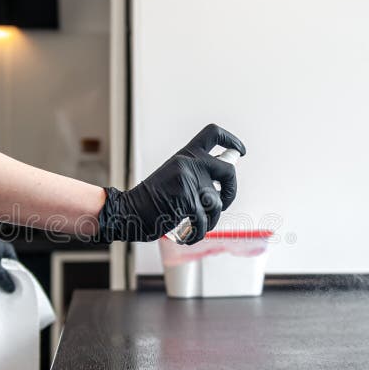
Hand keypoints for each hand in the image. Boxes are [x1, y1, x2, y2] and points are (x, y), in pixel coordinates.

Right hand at [97, 124, 245, 243]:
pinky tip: (188, 235)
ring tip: (197, 225)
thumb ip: (196, 174)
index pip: (212, 134)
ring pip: (217, 203)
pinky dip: (198, 233)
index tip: (239, 151)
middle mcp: (189, 163)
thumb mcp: (174, 176)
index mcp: (186, 154)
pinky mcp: (186, 201)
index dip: (231, 140)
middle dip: (232, 191)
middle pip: (228, 170)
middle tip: (224, 202)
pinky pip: (204, 221)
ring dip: (211, 219)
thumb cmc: (153, 199)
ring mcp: (189, 182)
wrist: (129, 211)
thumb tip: (224, 183)